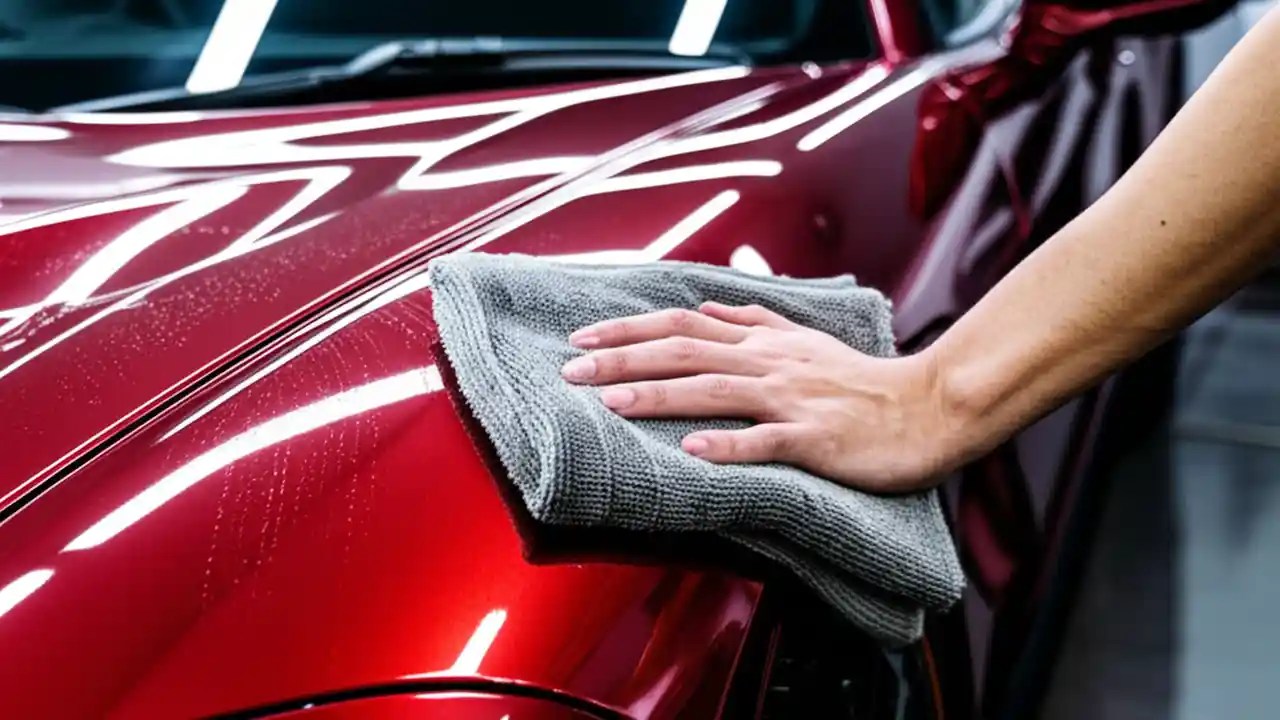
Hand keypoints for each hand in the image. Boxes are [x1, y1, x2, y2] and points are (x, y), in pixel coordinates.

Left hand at [561, 302, 965, 492]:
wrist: (927, 407)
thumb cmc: (863, 379)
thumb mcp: (806, 338)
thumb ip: (755, 318)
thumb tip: (708, 303)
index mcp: (764, 341)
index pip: (683, 324)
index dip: (630, 329)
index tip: (582, 336)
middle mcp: (769, 363)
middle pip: (686, 352)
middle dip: (624, 358)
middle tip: (571, 370)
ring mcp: (792, 399)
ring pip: (716, 392)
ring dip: (661, 396)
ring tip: (612, 403)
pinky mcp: (816, 439)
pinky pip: (768, 442)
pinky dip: (729, 445)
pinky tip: (693, 452)